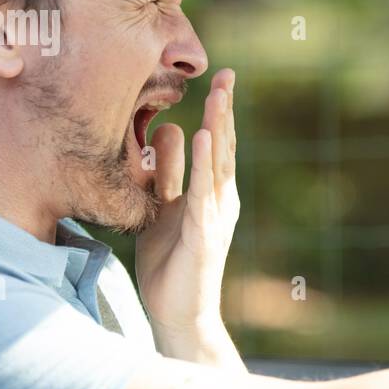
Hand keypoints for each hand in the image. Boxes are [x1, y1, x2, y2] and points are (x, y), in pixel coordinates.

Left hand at [136, 68, 239, 356]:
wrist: (178, 315)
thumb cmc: (170, 264)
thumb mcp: (163, 207)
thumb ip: (167, 172)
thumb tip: (169, 129)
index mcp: (212, 194)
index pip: (217, 145)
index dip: (218, 111)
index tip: (219, 77)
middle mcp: (221, 201)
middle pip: (224, 147)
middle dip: (225, 110)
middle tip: (226, 74)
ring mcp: (217, 216)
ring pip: (219, 163)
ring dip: (220, 127)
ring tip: (219, 95)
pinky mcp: (205, 233)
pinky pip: (203, 190)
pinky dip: (204, 162)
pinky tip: (204, 135)